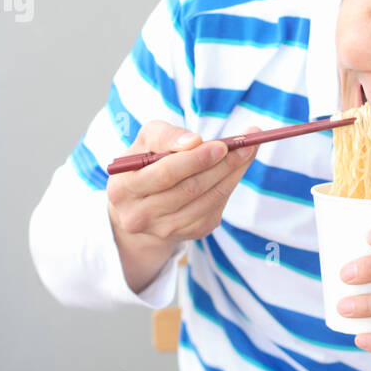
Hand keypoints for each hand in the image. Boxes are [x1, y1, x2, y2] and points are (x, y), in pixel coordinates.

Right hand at [107, 119, 261, 244]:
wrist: (141, 203)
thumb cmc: (145, 162)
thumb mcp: (146, 141)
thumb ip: (166, 136)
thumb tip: (195, 142)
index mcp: (123, 190)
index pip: (164, 174)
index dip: (195, 160)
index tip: (221, 146)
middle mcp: (139, 216)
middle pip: (189, 190)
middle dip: (221, 166)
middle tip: (245, 146)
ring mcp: (164, 229)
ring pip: (206, 201)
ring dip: (231, 175)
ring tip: (247, 152)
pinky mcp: (187, 234)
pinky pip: (214, 210)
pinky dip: (228, 187)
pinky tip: (237, 170)